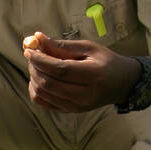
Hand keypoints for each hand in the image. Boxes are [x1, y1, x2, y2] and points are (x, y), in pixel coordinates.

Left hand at [23, 31, 139, 112]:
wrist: (122, 84)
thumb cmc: (105, 61)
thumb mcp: (89, 48)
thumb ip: (63, 45)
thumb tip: (38, 38)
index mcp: (94, 75)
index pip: (60, 70)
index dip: (41, 60)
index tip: (29, 50)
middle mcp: (85, 95)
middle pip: (49, 83)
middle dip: (35, 68)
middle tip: (32, 55)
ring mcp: (77, 106)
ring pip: (43, 94)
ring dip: (34, 77)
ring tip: (36, 65)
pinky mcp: (71, 111)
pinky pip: (44, 103)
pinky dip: (36, 90)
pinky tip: (39, 79)